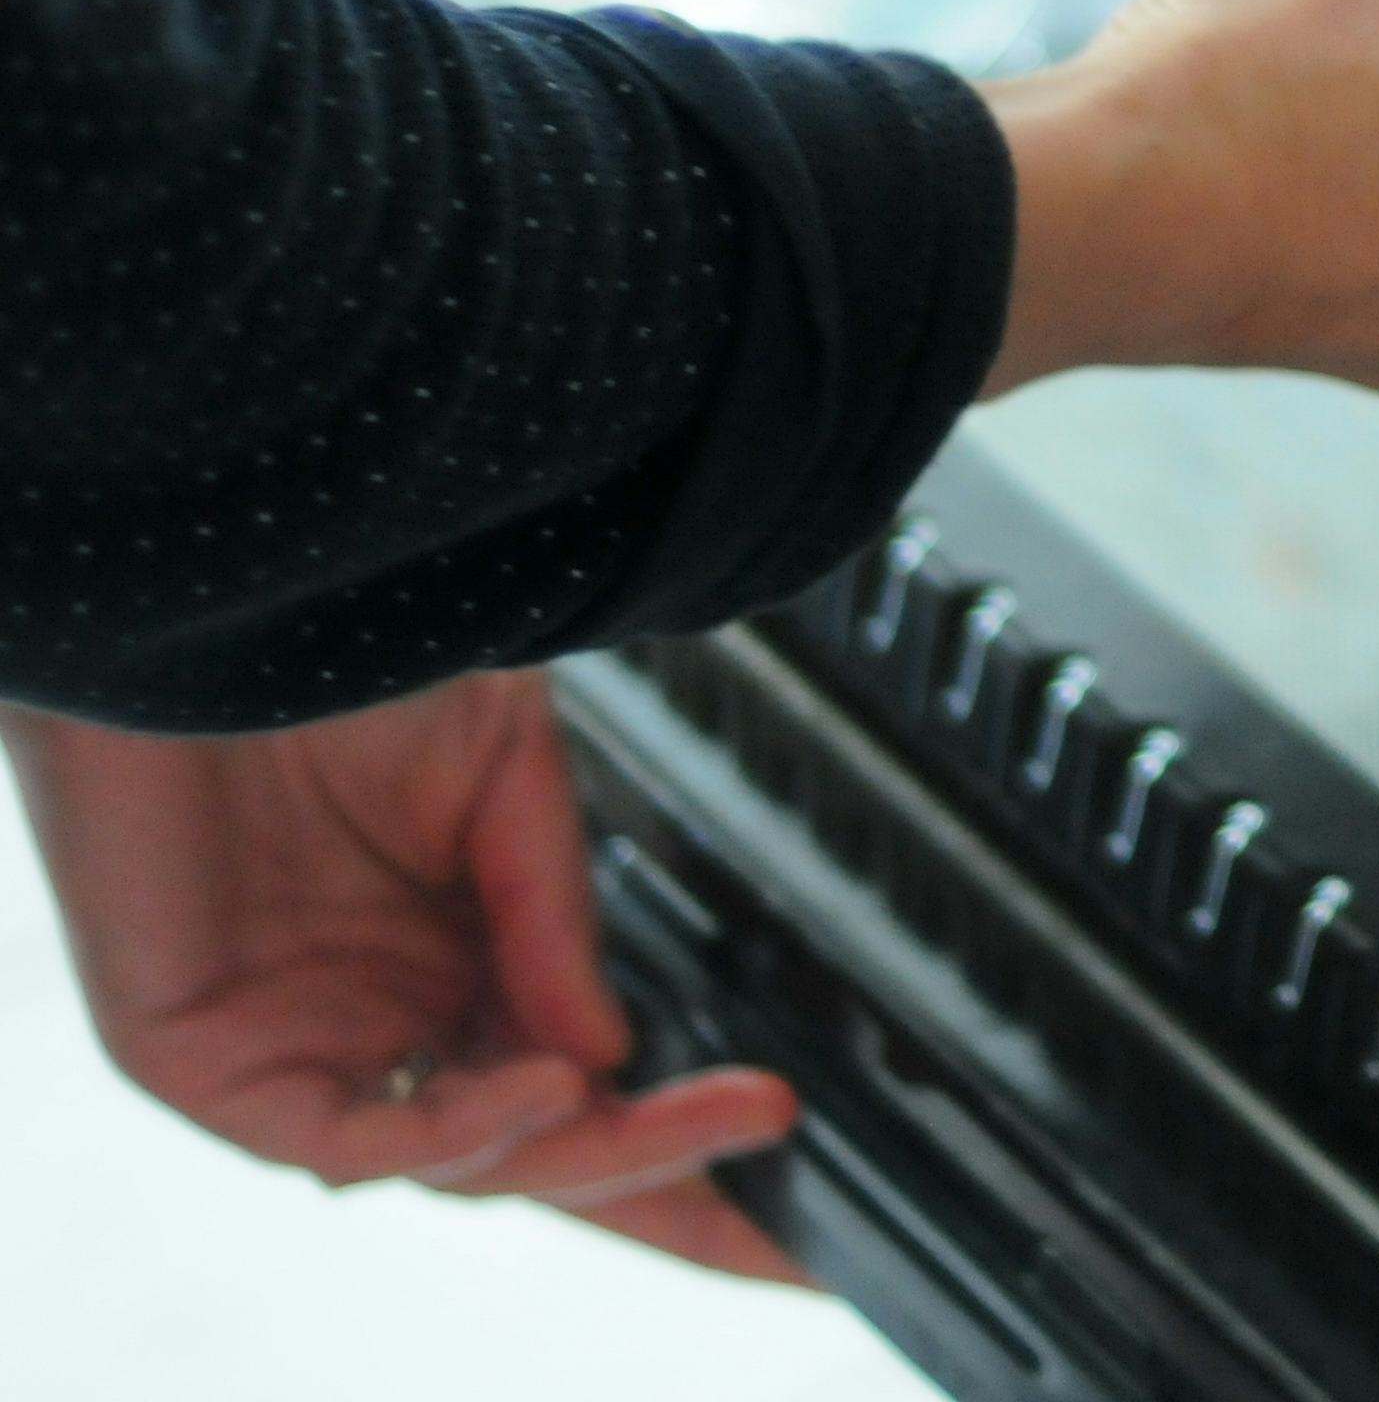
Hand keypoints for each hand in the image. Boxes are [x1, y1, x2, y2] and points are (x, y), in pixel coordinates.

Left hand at [2, 674, 803, 1279]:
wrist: (198, 596)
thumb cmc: (327, 654)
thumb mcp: (500, 763)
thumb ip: (549, 907)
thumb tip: (610, 1048)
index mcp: (451, 949)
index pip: (577, 1072)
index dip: (676, 1127)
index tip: (783, 1135)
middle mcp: (376, 1012)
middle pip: (532, 1146)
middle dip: (659, 1179)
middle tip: (769, 1166)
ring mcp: (294, 1045)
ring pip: (454, 1158)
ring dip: (577, 1149)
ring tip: (677, 1107)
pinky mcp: (205, 1064)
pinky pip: (341, 1137)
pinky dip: (452, 1128)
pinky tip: (545, 1076)